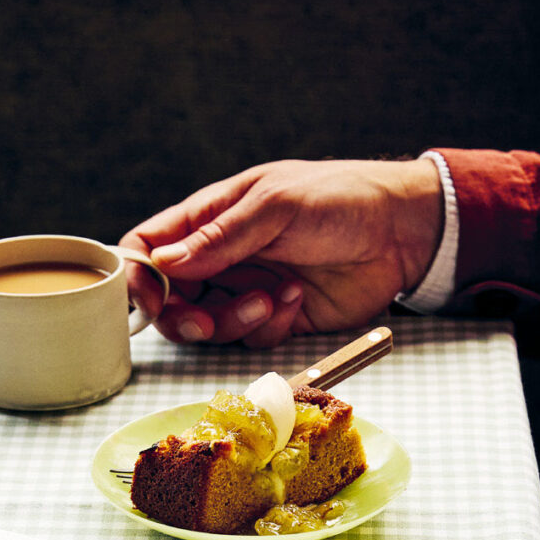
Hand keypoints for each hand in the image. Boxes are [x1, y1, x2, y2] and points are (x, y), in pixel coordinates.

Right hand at [119, 157, 442, 347]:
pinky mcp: (277, 319)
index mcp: (210, 219)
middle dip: (188, 318)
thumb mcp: (275, 207)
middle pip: (173, 301)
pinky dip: (271, 327)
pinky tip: (298, 299)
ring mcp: (248, 290)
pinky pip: (253, 339)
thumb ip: (220, 237)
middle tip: (210, 323)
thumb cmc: (338, 200)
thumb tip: (163, 261)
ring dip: (237, 321)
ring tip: (274, 298)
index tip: (153, 302)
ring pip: (212, 327)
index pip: (148, 247)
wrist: (400, 232)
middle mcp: (222, 257)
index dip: (140, 278)